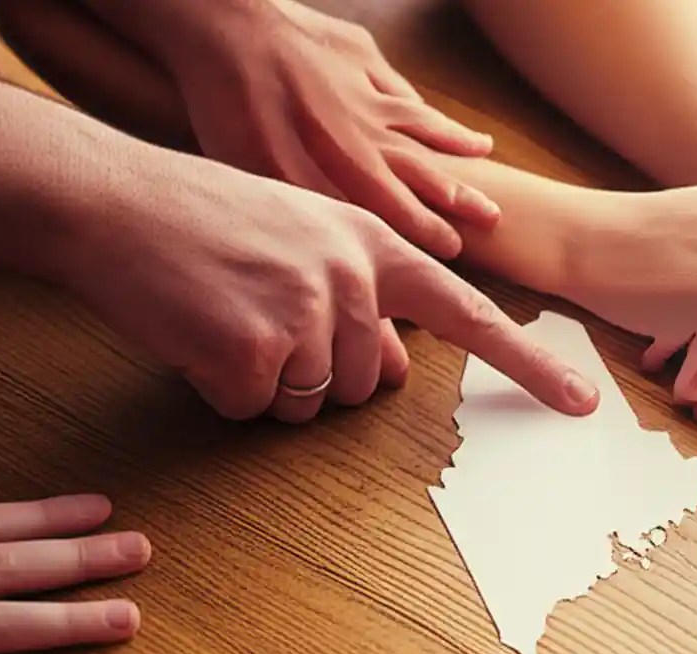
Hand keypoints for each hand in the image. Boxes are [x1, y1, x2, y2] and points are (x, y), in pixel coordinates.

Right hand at [64, 155, 597, 423]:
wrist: (116, 200)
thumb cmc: (209, 219)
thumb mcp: (307, 234)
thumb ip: (362, 293)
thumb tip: (391, 371)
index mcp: (376, 246)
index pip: (469, 316)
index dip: (528, 365)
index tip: (580, 403)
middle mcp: (354, 278)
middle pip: (366, 383)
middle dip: (315, 371)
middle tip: (260, 315)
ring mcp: (307, 314)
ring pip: (308, 403)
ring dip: (265, 379)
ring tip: (226, 314)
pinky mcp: (253, 351)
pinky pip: (252, 410)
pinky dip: (221, 388)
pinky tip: (198, 334)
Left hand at [152, 0, 498, 257]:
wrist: (225, 23)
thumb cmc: (232, 102)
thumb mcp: (263, 171)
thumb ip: (313, 205)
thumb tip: (349, 243)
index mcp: (348, 159)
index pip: (400, 204)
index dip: (428, 228)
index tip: (456, 247)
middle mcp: (368, 124)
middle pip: (425, 164)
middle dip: (460, 193)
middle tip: (493, 213)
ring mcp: (365, 83)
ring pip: (419, 118)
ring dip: (453, 138)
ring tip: (485, 149)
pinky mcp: (353, 48)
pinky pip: (394, 79)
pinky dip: (413, 96)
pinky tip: (420, 101)